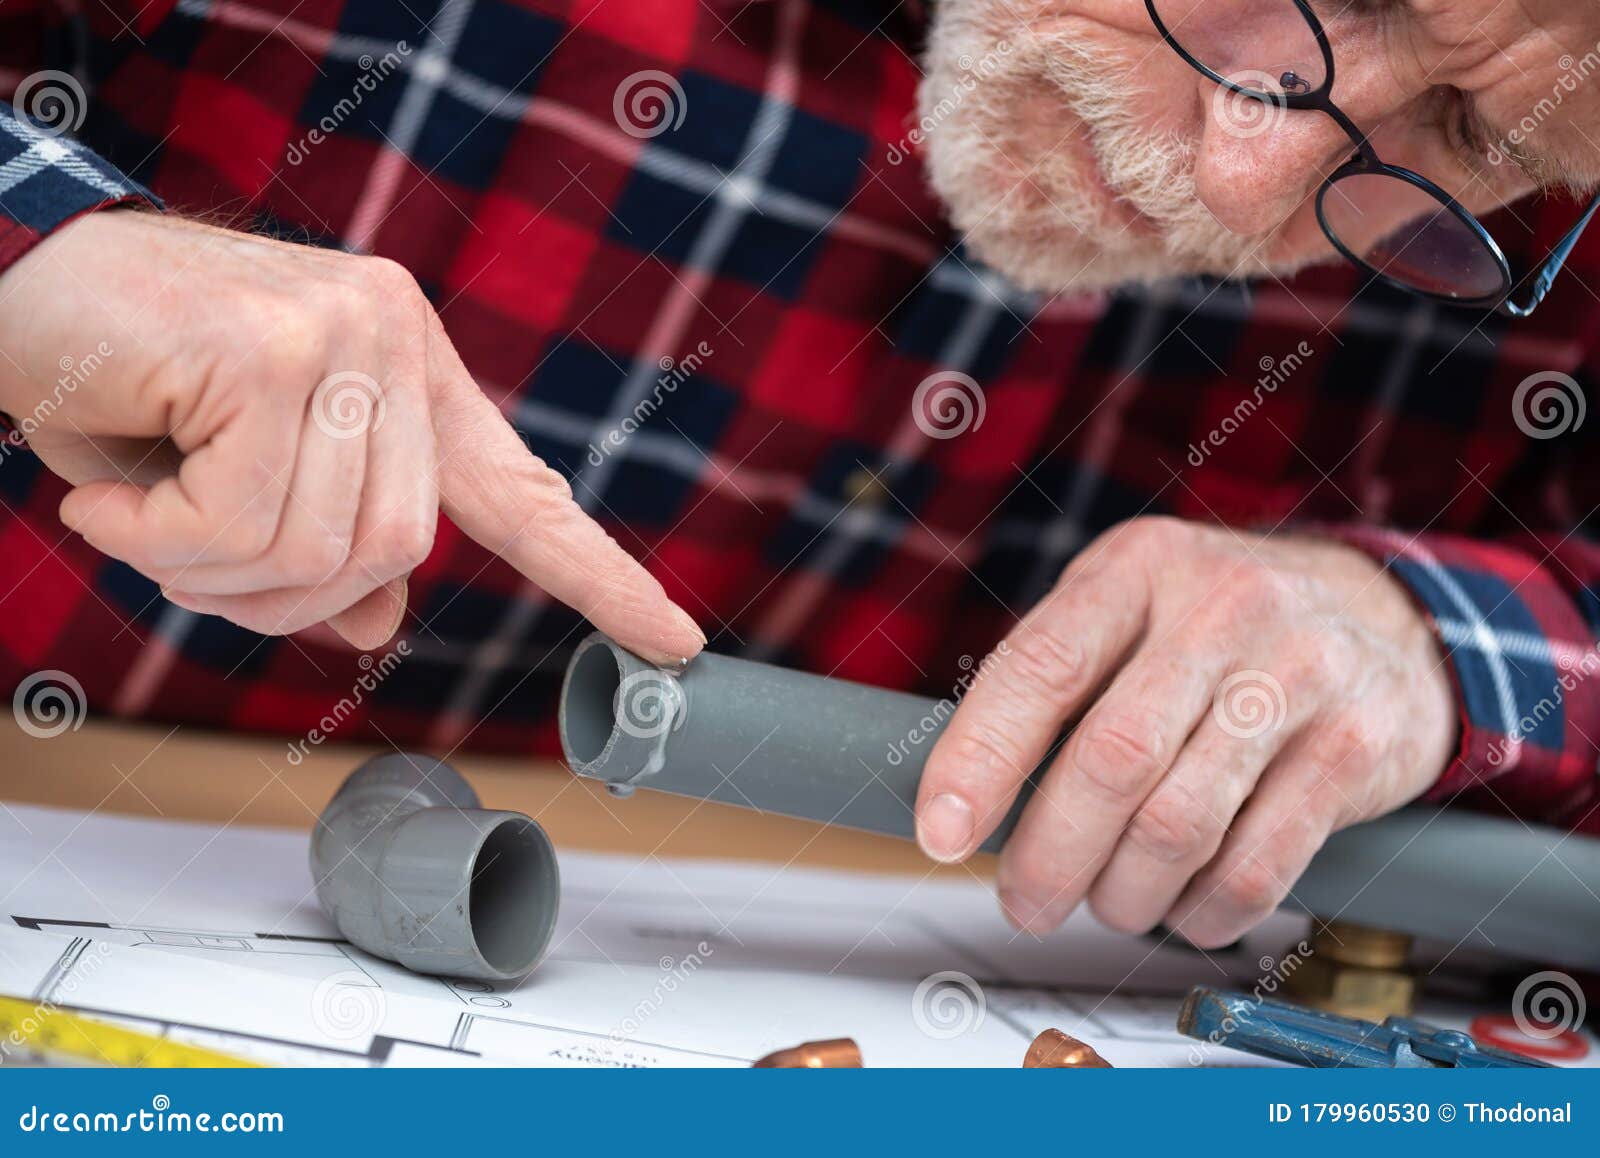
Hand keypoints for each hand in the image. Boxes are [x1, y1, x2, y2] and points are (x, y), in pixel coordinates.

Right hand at [0, 209, 703, 660]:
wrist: (10, 294)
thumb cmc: (125, 386)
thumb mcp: (235, 486)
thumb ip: (325, 549)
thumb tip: (379, 624)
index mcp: (408, 374)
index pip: (521, 492)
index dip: (599, 575)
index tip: (676, 640)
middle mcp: (395, 338)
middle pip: (394, 556)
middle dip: (276, 594)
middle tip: (181, 546)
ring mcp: (344, 332)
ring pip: (322, 551)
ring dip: (206, 570)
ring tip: (141, 509)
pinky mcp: (274, 345)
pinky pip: (241, 522)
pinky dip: (159, 539)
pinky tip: (114, 490)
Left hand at [915, 517, 1456, 946]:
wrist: (1385, 615)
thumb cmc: (1220, 627)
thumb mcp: (1131, 609)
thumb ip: (1056, 683)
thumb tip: (968, 804)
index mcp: (1138, 568)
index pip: (1040, 668)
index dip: (980, 760)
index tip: (943, 834)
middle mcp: (1221, 608)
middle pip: (1112, 759)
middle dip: (1050, 854)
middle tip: (1026, 901)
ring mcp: (1298, 672)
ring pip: (1180, 823)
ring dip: (1125, 892)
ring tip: (1110, 902)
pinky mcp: (1355, 744)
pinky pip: (1259, 863)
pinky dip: (1204, 910)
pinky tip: (1185, 908)